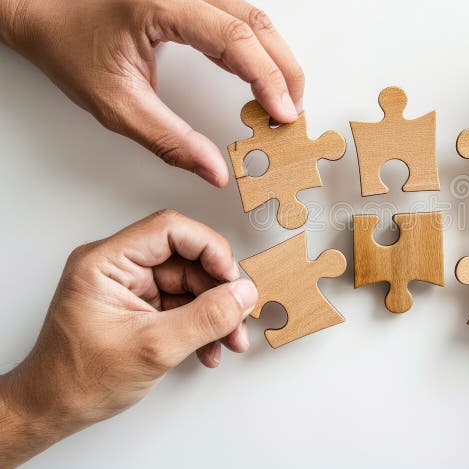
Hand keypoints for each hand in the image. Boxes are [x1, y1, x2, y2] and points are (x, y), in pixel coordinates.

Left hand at [0, 0, 303, 185]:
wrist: (46, 15)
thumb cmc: (71, 50)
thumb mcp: (117, 106)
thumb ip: (170, 140)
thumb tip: (215, 169)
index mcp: (156, 4)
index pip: (232, 38)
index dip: (267, 78)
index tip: (283, 113)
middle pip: (253, 22)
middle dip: (283, 70)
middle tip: (292, 111)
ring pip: (251, 16)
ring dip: (275, 59)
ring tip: (284, 99)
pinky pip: (236, 15)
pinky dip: (256, 48)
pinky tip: (262, 76)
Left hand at [0, 210, 256, 465]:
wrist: (53, 411)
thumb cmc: (78, 379)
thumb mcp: (153, 348)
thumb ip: (205, 318)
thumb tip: (242, 295)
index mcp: (106, 262)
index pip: (169, 230)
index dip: (208, 248)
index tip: (231, 277)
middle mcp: (117, 268)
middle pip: (186, 260)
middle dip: (217, 291)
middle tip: (237, 316)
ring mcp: (129, 288)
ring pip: (190, 284)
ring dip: (214, 313)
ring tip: (229, 341)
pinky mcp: (139, 308)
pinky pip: (182, 305)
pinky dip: (201, 326)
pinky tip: (209, 348)